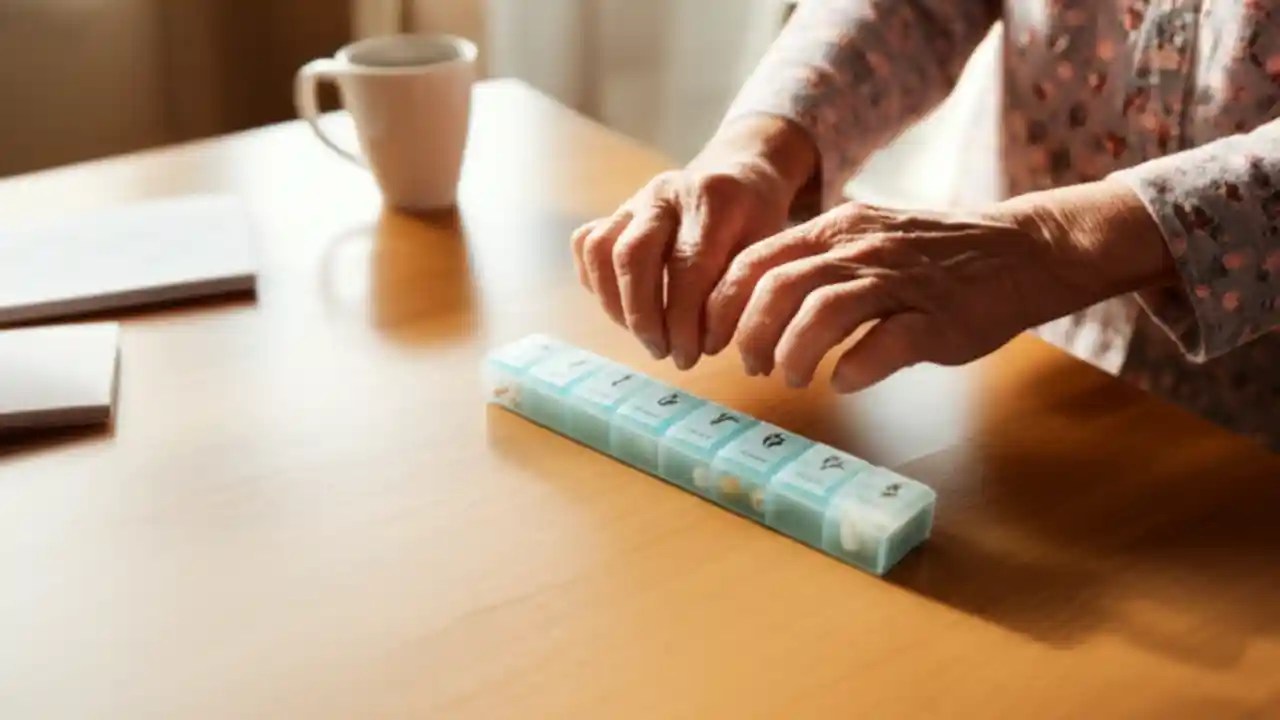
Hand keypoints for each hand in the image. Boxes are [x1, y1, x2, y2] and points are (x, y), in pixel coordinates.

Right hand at [571, 115, 815, 368]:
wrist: (737, 171)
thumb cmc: (756, 219)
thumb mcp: (767, 248)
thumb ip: (738, 290)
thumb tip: (706, 344)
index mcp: (713, 200)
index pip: (687, 266)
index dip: (685, 320)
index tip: (696, 354)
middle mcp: (666, 193)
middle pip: (632, 255)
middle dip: (643, 316)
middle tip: (663, 352)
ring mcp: (635, 199)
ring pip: (600, 249)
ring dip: (615, 304)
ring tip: (644, 335)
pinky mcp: (616, 211)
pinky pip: (586, 244)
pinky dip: (595, 282)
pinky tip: (624, 308)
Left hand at [703, 180, 1172, 391]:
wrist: (1024, 249)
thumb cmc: (935, 255)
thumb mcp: (866, 238)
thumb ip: (815, 262)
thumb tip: (753, 302)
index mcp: (838, 230)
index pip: (758, 259)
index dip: (726, 303)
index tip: (718, 337)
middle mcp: (862, 250)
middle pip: (780, 286)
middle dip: (751, 333)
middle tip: (751, 366)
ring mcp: (900, 282)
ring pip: (823, 310)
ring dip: (794, 352)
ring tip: (790, 377)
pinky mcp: (936, 318)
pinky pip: (884, 343)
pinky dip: (855, 368)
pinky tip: (845, 382)